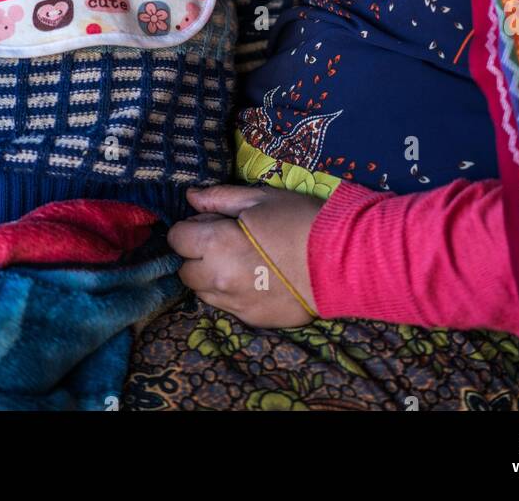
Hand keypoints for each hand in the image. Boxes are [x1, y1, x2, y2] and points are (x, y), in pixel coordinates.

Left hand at [168, 182, 324, 327]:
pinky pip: (227, 307)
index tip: (214, 222)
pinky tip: (257, 279)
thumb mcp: (260, 198)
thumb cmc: (299, 220)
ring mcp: (235, 304)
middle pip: (186, 270)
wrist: (341, 260)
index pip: (177, 239)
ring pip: (204, 293)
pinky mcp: (252, 320)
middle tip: (227, 241)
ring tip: (243, 261)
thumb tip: (190, 198)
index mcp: (215, 245)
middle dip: (198, 255)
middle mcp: (218, 280)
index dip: (193, 227)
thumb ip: (219, 198)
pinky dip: (233, 294)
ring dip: (212, 277)